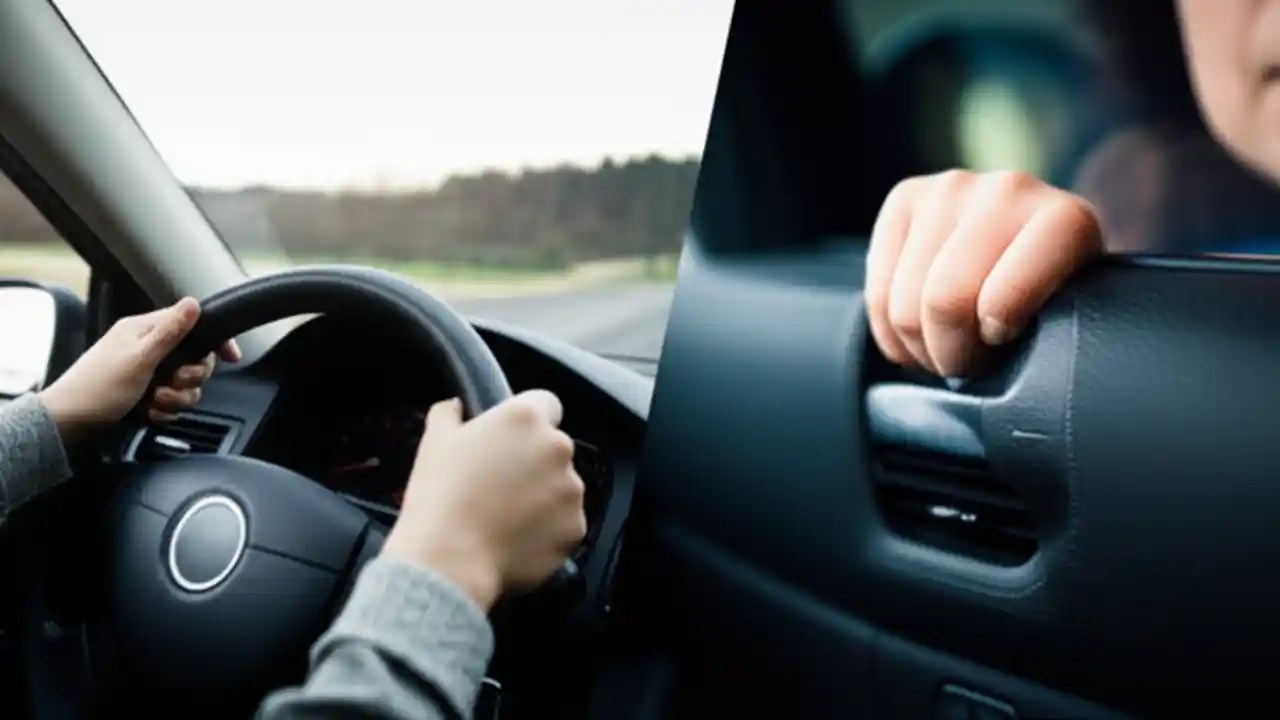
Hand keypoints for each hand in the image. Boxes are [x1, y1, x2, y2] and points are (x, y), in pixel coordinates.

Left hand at [38, 297, 240, 443]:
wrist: (69, 424)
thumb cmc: (97, 389)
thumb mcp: (140, 358)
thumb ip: (170, 332)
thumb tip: (193, 303)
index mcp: (144, 331)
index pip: (191, 325)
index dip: (213, 341)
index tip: (230, 357)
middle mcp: (147, 349)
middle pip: (194, 359)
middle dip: (190, 377)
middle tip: (173, 383)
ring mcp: (146, 372)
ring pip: (185, 384)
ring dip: (176, 397)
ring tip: (155, 402)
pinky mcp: (144, 394)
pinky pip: (171, 401)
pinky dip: (164, 410)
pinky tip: (149, 412)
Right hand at [382, 390, 586, 610]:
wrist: (449, 559)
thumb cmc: (439, 496)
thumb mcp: (435, 442)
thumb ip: (449, 414)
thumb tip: (454, 407)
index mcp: (525, 418)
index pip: (546, 404)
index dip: (529, 421)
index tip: (511, 440)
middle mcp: (557, 447)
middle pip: (554, 447)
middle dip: (535, 462)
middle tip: (501, 484)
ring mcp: (572, 489)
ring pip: (563, 486)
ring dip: (544, 495)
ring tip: (505, 515)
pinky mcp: (576, 527)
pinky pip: (566, 522)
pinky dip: (549, 528)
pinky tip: (517, 537)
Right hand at [864, 169, 1103, 377]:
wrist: (1037, 242)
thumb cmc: (1055, 296)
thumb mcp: (1069, 319)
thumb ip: (1041, 338)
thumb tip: (989, 388)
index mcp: (1064, 221)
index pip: (999, 302)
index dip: (989, 341)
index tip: (1000, 344)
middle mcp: (1007, 191)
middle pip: (942, 303)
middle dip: (949, 353)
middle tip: (968, 361)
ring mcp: (951, 189)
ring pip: (902, 303)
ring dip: (918, 345)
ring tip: (946, 344)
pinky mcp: (906, 196)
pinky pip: (876, 289)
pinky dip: (891, 330)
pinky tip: (918, 331)